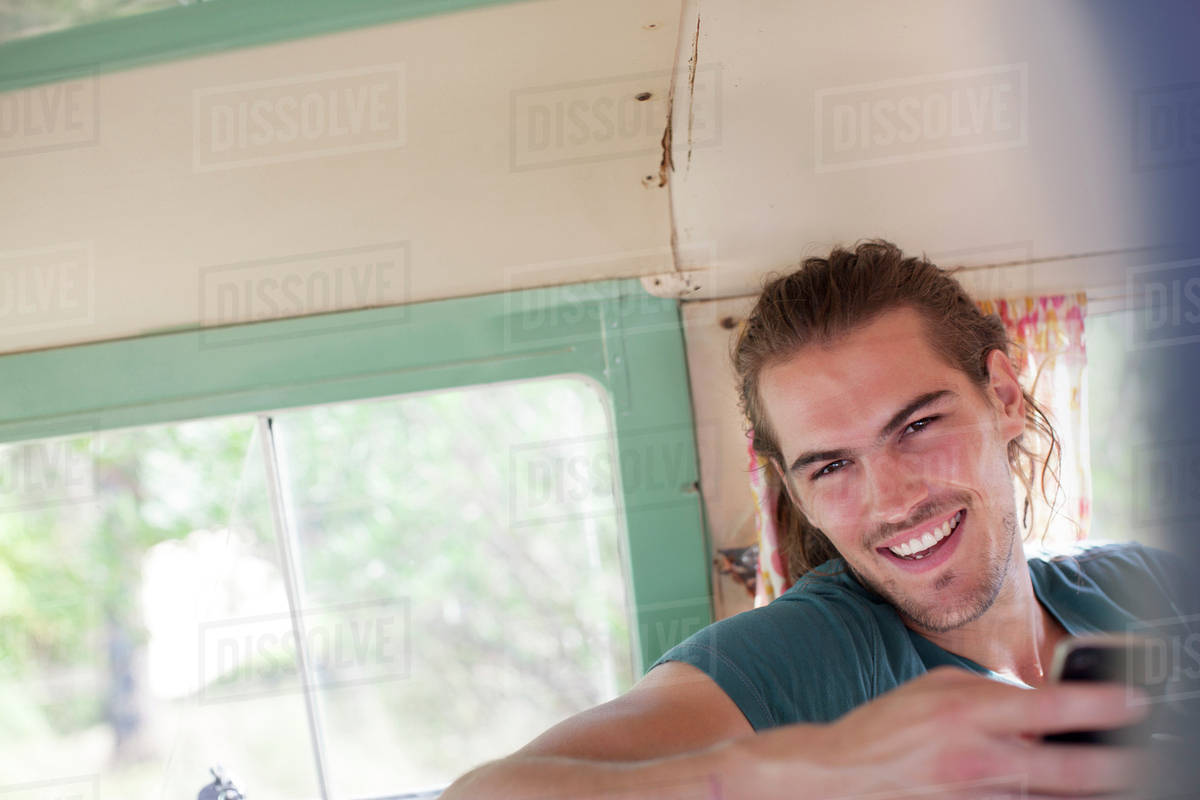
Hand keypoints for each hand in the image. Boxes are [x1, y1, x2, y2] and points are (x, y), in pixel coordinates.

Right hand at [736, 666, 1149, 798]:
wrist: (844, 774)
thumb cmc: (889, 724)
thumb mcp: (937, 686)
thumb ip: (992, 692)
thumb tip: (1041, 704)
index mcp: (969, 709)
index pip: (1051, 706)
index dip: (1101, 704)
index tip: (1134, 701)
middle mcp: (979, 756)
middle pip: (1069, 770)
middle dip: (1114, 765)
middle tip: (1140, 758)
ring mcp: (978, 795)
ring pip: (1053, 797)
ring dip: (1079, 785)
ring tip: (1105, 773)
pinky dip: (1044, 797)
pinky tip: (1055, 786)